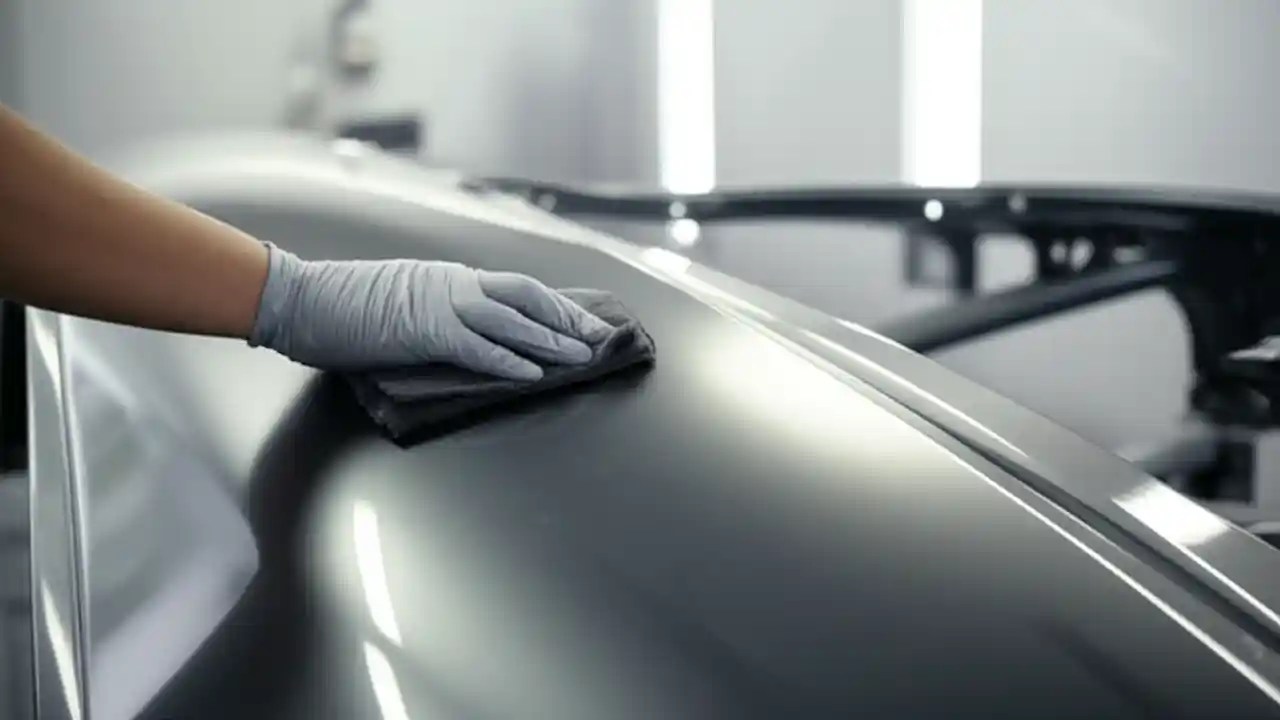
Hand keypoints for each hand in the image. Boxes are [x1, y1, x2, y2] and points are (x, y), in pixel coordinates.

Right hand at [249, 244, 613, 378]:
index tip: (584, 322)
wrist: (303, 298)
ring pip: (512, 322)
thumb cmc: (345, 306)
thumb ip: (440, 314)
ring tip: (581, 358)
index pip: (519, 290)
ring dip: (550, 342)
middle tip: (601, 339)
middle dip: (568, 320)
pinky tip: (533, 375)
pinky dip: (508, 362)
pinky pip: (477, 348)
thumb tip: (472, 337)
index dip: (557, 307)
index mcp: (452, 279)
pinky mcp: (424, 331)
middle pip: (529, 299)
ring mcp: (441, 305)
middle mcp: (456, 285)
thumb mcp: (403, 301)